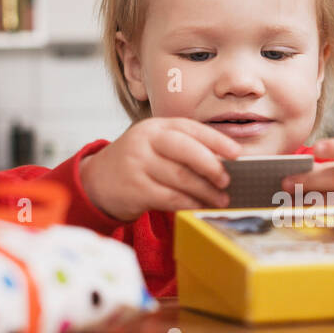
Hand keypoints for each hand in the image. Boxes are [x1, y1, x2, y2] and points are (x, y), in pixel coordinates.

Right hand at [79, 117, 242, 220]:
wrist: (97, 181)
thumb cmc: (137, 163)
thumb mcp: (156, 145)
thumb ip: (184, 148)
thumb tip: (225, 163)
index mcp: (155, 126)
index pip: (191, 129)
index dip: (217, 140)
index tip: (236, 154)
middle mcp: (146, 141)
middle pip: (187, 151)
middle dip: (212, 167)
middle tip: (227, 180)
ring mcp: (138, 164)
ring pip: (181, 178)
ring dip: (206, 191)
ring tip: (220, 199)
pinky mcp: (135, 189)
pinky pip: (170, 197)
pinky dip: (190, 203)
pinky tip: (199, 206)